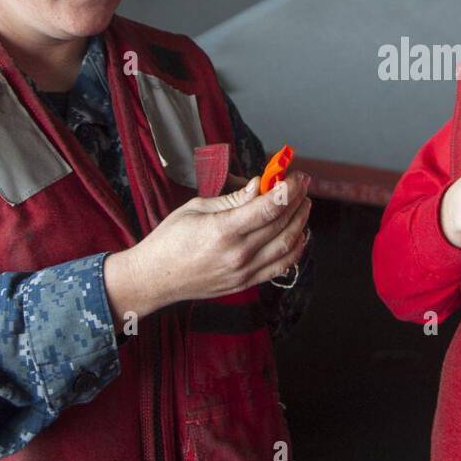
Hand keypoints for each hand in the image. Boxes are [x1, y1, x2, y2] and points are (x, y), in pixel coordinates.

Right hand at [104, 170, 311, 320]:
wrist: (155, 278)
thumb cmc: (170, 239)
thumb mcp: (196, 208)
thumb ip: (233, 199)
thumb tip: (260, 185)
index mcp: (223, 230)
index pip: (269, 208)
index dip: (289, 189)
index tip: (298, 176)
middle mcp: (238, 254)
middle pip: (282, 224)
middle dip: (298, 200)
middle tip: (304, 184)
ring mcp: (244, 272)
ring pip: (287, 245)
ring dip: (301, 222)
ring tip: (305, 204)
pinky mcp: (246, 283)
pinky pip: (281, 267)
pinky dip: (296, 249)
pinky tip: (299, 234)